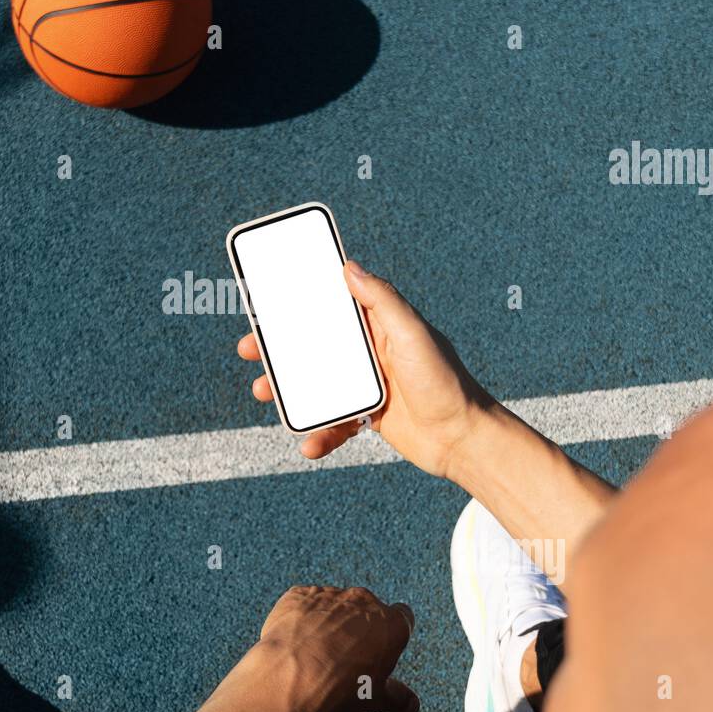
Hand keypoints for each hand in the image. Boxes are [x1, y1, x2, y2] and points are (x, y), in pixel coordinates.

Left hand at [178, 585, 417, 711]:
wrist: (291, 673)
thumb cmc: (334, 685)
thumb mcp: (373, 698)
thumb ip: (395, 695)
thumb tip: (409, 703)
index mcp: (389, 620)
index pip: (403, 618)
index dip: (388, 637)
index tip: (376, 654)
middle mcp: (361, 599)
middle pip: (365, 609)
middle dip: (356, 629)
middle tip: (345, 658)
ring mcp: (328, 593)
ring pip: (333, 604)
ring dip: (327, 622)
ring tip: (316, 652)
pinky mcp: (297, 592)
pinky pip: (303, 601)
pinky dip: (299, 616)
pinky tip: (292, 640)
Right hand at [238, 260, 493, 477]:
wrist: (463, 438)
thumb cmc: (446, 380)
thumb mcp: (414, 333)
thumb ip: (382, 300)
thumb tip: (350, 268)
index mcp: (378, 325)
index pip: (332, 305)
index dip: (298, 300)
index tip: (266, 298)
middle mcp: (369, 352)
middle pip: (312, 345)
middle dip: (278, 348)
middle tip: (249, 348)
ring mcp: (365, 385)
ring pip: (314, 384)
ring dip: (287, 389)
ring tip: (264, 392)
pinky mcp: (367, 417)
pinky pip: (333, 424)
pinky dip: (318, 433)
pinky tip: (309, 443)